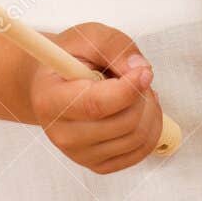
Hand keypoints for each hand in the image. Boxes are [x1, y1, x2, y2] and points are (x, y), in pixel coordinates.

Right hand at [28, 22, 164, 173]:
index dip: (128, 90)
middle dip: (142, 95)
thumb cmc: (70, 58)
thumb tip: (140, 69)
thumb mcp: (87, 35)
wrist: (55, 83)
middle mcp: (62, 134)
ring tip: (138, 90)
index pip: (96, 105)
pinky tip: (139, 108)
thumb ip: (113, 46)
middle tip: (138, 75)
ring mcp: (79, 154)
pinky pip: (140, 152)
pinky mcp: (97, 165)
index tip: (144, 72)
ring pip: (137, 138)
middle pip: (123, 123)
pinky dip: (150, 127)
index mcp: (50, 100)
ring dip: (149, 109)